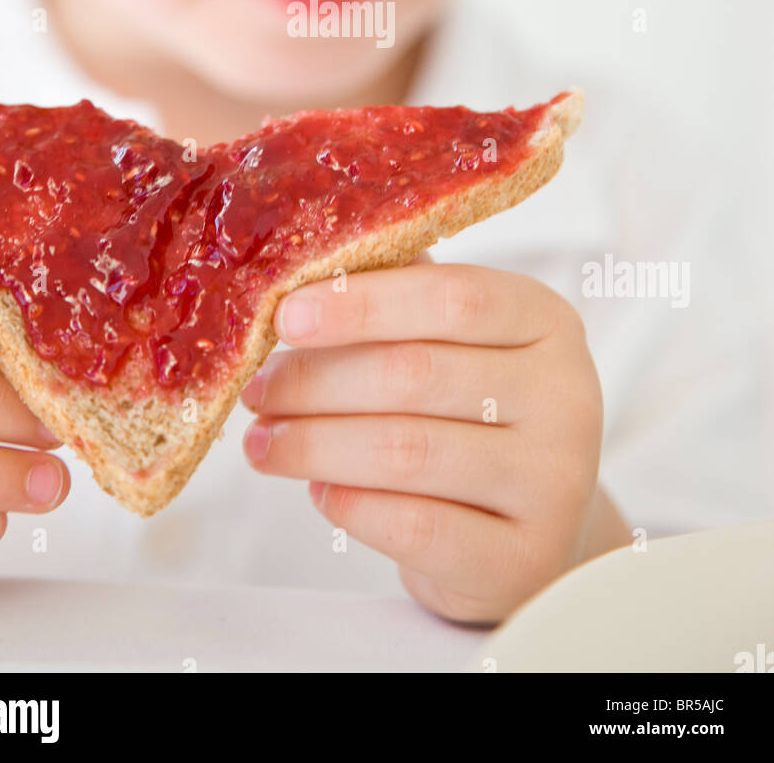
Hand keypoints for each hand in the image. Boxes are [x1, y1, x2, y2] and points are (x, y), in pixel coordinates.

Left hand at [240, 261, 630, 623]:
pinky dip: (350, 505)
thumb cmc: (472, 414)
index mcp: (546, 320)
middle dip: (317, 381)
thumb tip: (299, 264)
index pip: (452, 296)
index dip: (360, 303)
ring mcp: (553, 482)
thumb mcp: (456, 343)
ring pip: (407, 451)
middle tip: (258, 390)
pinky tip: (320, 490)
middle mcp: (566, 396)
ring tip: (265, 443)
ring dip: (314, 444)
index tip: (285, 318)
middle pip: (417, 374)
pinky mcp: (524, 559)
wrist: (532, 527)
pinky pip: (415, 528)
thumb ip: (397, 297)